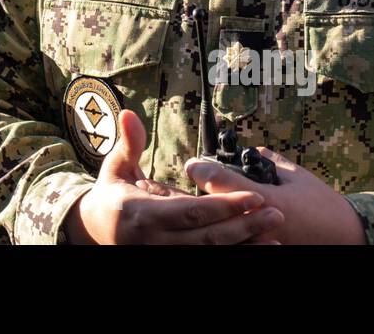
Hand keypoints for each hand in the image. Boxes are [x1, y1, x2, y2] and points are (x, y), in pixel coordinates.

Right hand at [62, 111, 282, 243]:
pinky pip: (206, 259)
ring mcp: (163, 255)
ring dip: (244, 245)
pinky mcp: (170, 260)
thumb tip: (128, 112)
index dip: (224, 206)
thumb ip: (128, 143)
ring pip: (211, 254)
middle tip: (277, 215)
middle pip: (208, 238)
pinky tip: (256, 247)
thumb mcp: (114, 167)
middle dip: (244, 226)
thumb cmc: (110, 194)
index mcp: (142, 215)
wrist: (96, 231)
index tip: (256, 196)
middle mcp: (155, 242)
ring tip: (275, 235)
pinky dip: (233, 253)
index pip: (191, 212)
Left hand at [184, 147, 365, 244]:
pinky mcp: (258, 253)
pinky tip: (219, 221)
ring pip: (216, 228)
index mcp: (264, 200)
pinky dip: (223, 231)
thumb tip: (246, 151)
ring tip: (198, 202)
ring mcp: (256, 244)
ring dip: (208, 214)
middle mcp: (256, 224)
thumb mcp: (295, 175)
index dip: (201, 170)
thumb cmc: (321, 204)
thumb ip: (268, 160)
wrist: (345, 237)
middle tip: (191, 182)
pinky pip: (233, 241)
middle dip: (198, 193)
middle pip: (209, 207)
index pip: (218, 182)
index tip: (193, 166)